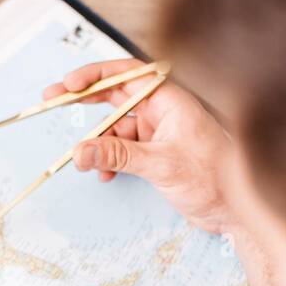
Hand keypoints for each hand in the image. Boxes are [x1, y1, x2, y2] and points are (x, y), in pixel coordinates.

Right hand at [44, 58, 235, 234]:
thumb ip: (118, 155)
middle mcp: (163, 110)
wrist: (235, 211)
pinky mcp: (154, 153)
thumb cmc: (215, 179)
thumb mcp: (161, 164)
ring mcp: (158, 132)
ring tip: (85, 162)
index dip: (95, 75)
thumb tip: (80, 151)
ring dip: (97, 145)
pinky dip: (108, 161)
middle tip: (50, 99)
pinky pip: (121, 150)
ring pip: (114, 129)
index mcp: (170, 99)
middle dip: (83, 100)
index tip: (68, 85)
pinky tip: (104, 175)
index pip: (126, 74)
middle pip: (114, 95)